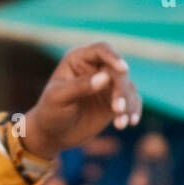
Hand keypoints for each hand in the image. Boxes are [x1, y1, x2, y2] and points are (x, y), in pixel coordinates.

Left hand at [20, 43, 142, 158]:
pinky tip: (131, 122)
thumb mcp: (58, 98)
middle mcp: (96, 68)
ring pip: (127, 87)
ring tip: (120, 124)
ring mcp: (107, 84)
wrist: (52, 134)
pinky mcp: (114, 101)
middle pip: (118, 71)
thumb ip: (79, 86)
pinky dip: (133, 111)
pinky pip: (131, 101)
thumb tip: (105, 77)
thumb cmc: (50, 112)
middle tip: (117, 109)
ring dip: (127, 104)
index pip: (101, 50)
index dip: (113, 57)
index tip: (123, 69)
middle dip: (120, 90)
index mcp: (79, 59)